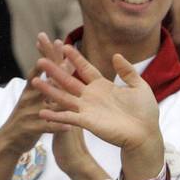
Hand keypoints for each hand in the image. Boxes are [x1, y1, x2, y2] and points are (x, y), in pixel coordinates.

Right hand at [0, 57, 63, 158]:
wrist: (10, 140)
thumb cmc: (26, 116)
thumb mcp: (33, 98)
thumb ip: (47, 84)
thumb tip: (58, 65)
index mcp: (30, 89)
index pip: (40, 69)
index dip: (48, 55)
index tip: (57, 40)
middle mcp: (28, 98)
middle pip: (41, 80)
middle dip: (50, 68)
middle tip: (61, 54)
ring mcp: (28, 113)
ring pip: (44, 103)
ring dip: (55, 97)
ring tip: (66, 90)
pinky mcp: (30, 129)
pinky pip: (46, 126)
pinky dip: (56, 126)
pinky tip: (68, 126)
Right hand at [32, 40, 163, 179]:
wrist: (146, 133)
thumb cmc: (144, 112)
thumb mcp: (138, 86)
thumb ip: (127, 71)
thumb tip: (116, 55)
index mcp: (103, 86)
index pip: (85, 69)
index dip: (75, 58)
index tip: (64, 46)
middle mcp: (92, 97)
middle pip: (69, 81)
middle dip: (55, 71)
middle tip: (41, 60)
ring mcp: (87, 110)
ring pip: (64, 97)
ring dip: (49, 90)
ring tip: (34, 82)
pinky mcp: (87, 122)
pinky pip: (68, 117)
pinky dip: (55, 115)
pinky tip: (42, 110)